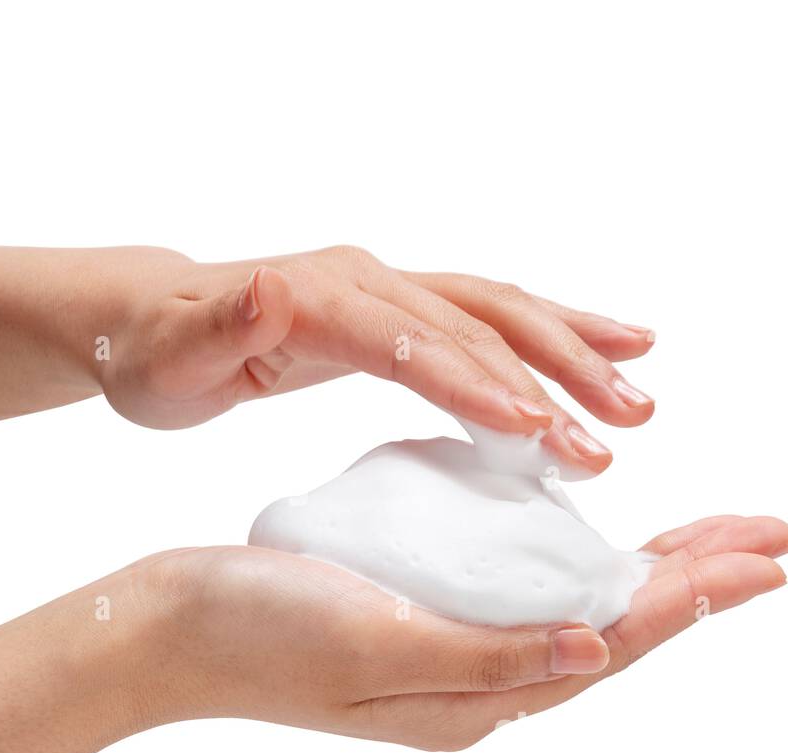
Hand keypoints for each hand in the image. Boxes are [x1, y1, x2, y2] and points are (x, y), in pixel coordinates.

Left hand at [98, 246, 657, 474]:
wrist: (148, 320)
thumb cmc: (157, 351)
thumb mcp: (172, 352)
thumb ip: (222, 324)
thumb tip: (268, 284)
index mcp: (319, 296)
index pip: (412, 342)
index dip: (477, 385)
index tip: (538, 433)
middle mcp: (366, 281)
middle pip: (476, 320)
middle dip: (552, 377)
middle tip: (617, 436)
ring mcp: (386, 290)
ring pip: (496, 311)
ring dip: (572, 352)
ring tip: (639, 400)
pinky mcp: (396, 308)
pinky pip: (484, 315)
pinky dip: (547, 332)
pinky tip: (605, 351)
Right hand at [128, 514, 787, 749]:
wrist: (163, 627)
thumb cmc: (251, 631)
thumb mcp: (371, 641)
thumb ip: (486, 653)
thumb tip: (599, 646)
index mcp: (468, 696)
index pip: (610, 641)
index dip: (692, 595)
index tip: (765, 553)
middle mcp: (467, 685)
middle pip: (607, 629)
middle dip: (691, 583)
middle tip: (768, 540)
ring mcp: (438, 655)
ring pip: (569, 613)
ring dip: (640, 574)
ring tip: (700, 541)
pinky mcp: (409, 621)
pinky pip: (516, 598)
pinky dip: (568, 566)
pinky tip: (579, 543)